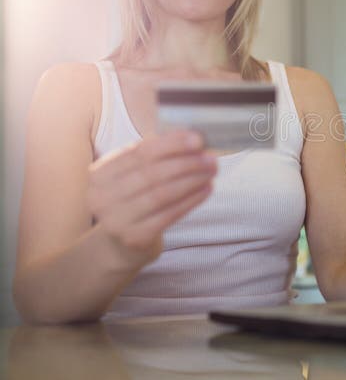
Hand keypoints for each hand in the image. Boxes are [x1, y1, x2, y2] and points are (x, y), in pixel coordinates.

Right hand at [86, 130, 216, 269]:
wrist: (122, 242)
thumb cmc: (135, 199)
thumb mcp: (136, 174)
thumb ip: (158, 154)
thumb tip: (192, 137)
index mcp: (100, 173)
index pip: (140, 152)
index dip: (172, 144)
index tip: (198, 139)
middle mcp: (101, 197)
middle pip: (152, 173)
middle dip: (186, 163)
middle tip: (211, 159)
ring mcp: (116, 220)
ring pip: (162, 194)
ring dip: (192, 180)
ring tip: (211, 172)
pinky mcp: (134, 237)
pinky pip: (169, 214)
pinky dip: (191, 200)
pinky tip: (207, 189)